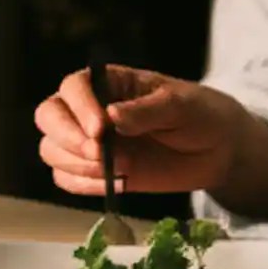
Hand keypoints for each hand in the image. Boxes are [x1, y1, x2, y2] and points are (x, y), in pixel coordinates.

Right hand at [35, 65, 256, 195]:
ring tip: (123, 168)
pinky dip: (83, 185)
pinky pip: (67, 179)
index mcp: (109, 83)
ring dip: (78, 164)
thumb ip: (147, 111)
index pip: (74, 87)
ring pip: (52, 150)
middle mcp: (90, 110)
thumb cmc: (201, 115)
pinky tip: (115, 184)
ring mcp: (91, 142)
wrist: (219, 150)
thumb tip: (112, 115)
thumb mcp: (181, 106)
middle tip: (101, 154)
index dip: (80, 107)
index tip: (101, 130)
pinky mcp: (98, 171)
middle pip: (49, 117)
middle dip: (68, 138)